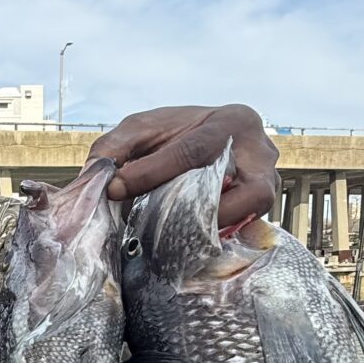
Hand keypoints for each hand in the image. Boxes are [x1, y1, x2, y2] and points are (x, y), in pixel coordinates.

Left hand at [89, 104, 280, 228]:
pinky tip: (187, 240)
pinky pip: (244, 228)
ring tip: (169, 232)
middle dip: (187, 205)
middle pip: (226, 183)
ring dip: (206, 224)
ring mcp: (269, 183)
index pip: (191, 150)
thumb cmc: (181, 135)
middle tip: (149, 222)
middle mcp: (260, 152)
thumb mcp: (147, 129)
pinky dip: (214, 235)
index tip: (116, 187)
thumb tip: (95, 172)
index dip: (152, 171)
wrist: (219, 141)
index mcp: (232, 122)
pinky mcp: (264, 211)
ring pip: (244, 208)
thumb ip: (118, 144)